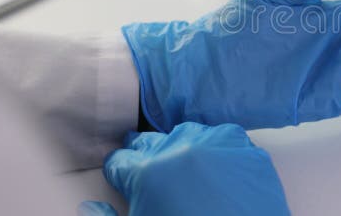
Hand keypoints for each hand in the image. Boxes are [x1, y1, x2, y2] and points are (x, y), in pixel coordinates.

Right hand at [80, 123, 289, 215]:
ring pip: (189, 134)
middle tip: (144, 168)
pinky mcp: (251, 153)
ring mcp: (221, 147)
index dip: (116, 172)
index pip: (119, 161)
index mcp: (149, 173)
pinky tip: (214, 170)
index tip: (118, 176)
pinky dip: (215, 151)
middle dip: (143, 155)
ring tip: (180, 170)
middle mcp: (183, 149)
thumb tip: (89, 207)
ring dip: (179, 148)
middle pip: (151, 142)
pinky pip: (226, 141)